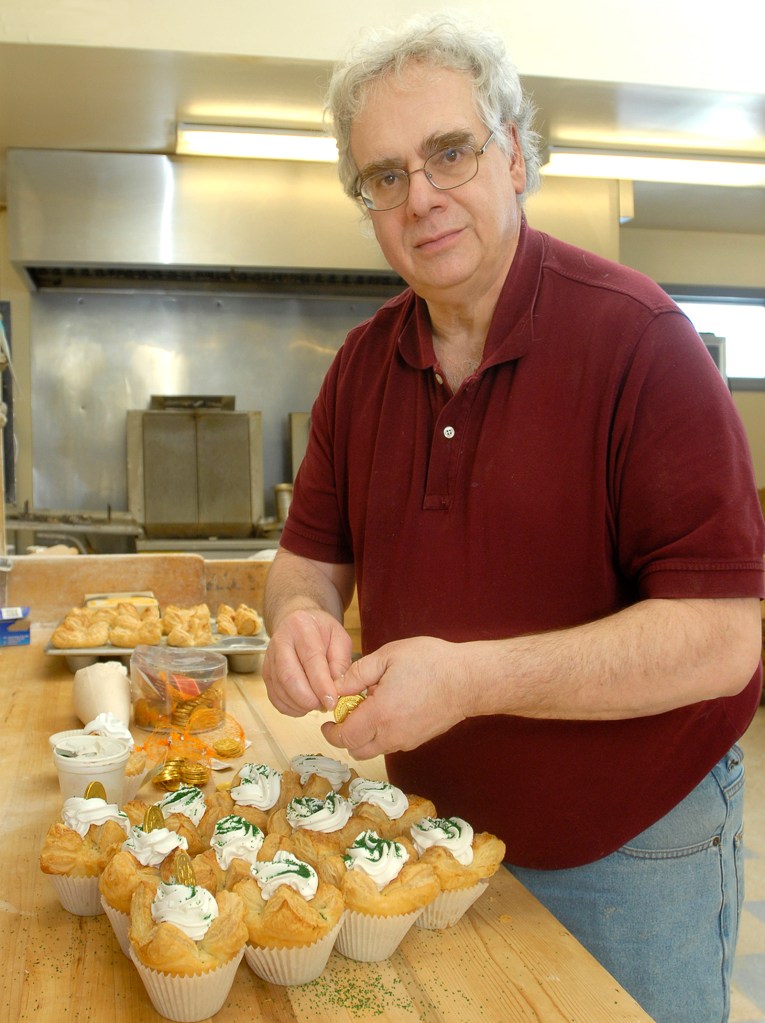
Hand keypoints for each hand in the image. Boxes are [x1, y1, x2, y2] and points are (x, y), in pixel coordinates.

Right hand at [262, 609, 352, 715]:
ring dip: (301, 705)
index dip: (321, 684)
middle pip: (289, 677)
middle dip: (308, 698)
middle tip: (325, 706)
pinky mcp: (265, 674)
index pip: (311, 659)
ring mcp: (269, 659)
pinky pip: (275, 697)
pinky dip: (290, 708)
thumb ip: (341, 661)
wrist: (298, 624)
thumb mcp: (339, 638)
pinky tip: (304, 706)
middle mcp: (280, 642)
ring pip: (280, 690)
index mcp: (302, 627)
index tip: (332, 701)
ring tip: (317, 704)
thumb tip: (336, 689)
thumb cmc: (321, 632)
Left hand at [320, 636, 467, 758]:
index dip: (331, 730)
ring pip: (373, 749)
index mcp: (380, 714)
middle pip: (356, 750)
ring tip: (371, 706)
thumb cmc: (431, 662)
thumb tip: (336, 687)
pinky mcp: (418, 740)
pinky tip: (389, 709)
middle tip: (347, 711)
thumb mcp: (389, 656)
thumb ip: (357, 673)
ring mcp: (406, 741)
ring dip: (363, 735)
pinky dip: (381, 733)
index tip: (329, 716)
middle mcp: (392, 734)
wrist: (469, 679)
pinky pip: (390, 744)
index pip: (344, 736)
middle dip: (345, 735)